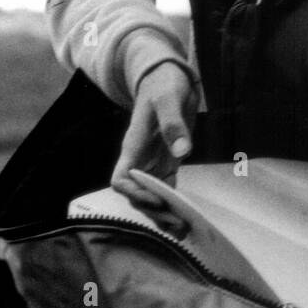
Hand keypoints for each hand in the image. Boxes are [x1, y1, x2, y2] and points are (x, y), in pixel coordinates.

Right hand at [111, 62, 198, 234]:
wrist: (166, 76)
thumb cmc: (163, 84)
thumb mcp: (169, 98)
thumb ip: (173, 123)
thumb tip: (182, 151)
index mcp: (133, 146)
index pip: (121, 179)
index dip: (135, 193)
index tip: (158, 200)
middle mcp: (140, 158)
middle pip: (137, 194)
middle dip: (153, 211)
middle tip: (178, 224)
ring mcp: (153, 161)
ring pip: (151, 196)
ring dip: (163, 214)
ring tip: (183, 231)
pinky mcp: (168, 162)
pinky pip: (166, 188)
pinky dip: (173, 204)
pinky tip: (185, 220)